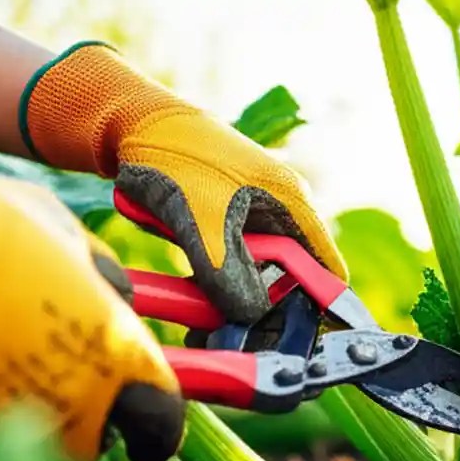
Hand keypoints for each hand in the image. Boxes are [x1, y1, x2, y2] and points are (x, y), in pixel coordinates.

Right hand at [0, 79, 183, 460]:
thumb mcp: (66, 235)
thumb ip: (98, 274)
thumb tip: (108, 289)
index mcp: (119, 362)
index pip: (161, 419)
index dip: (157, 424)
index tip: (149, 424)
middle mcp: (76, 414)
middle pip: (92, 442)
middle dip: (82, 419)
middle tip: (57, 379)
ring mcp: (12, 437)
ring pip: (34, 450)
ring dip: (29, 421)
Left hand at [20, 42, 347, 324]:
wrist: (132, 122)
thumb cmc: (176, 160)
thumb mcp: (202, 221)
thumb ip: (229, 273)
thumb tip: (252, 318)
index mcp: (293, 203)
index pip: (327, 269)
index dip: (316, 307)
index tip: (290, 339)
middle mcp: (281, 211)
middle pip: (291, 278)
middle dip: (266, 309)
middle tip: (235, 335)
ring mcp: (254, 215)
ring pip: (257, 274)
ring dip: (234, 297)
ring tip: (205, 320)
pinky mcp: (227, 219)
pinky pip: (232, 262)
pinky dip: (215, 280)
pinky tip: (192, 291)